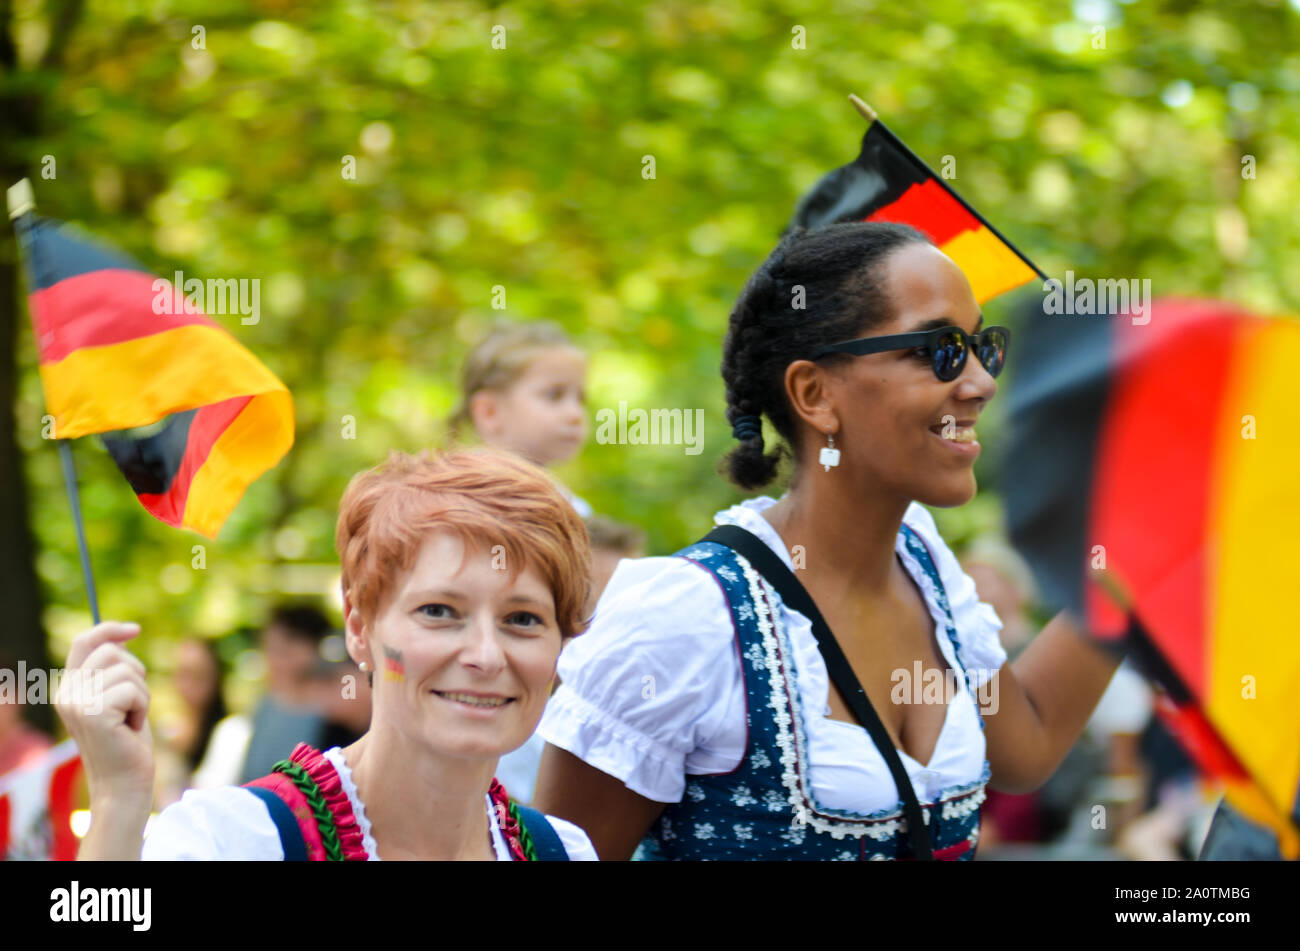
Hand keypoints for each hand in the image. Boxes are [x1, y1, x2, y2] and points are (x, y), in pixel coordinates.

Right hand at [54, 622, 154, 813]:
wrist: (124, 781)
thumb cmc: (127, 739)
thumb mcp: (120, 698)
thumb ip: (114, 671)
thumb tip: (122, 638)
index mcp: (69, 687)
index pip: (84, 642)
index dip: (109, 629)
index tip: (136, 629)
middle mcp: (66, 693)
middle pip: (111, 652)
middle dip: (136, 673)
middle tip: (133, 704)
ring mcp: (76, 703)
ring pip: (127, 671)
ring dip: (142, 694)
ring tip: (130, 719)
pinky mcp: (93, 713)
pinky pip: (134, 690)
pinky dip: (142, 707)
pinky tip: (132, 727)